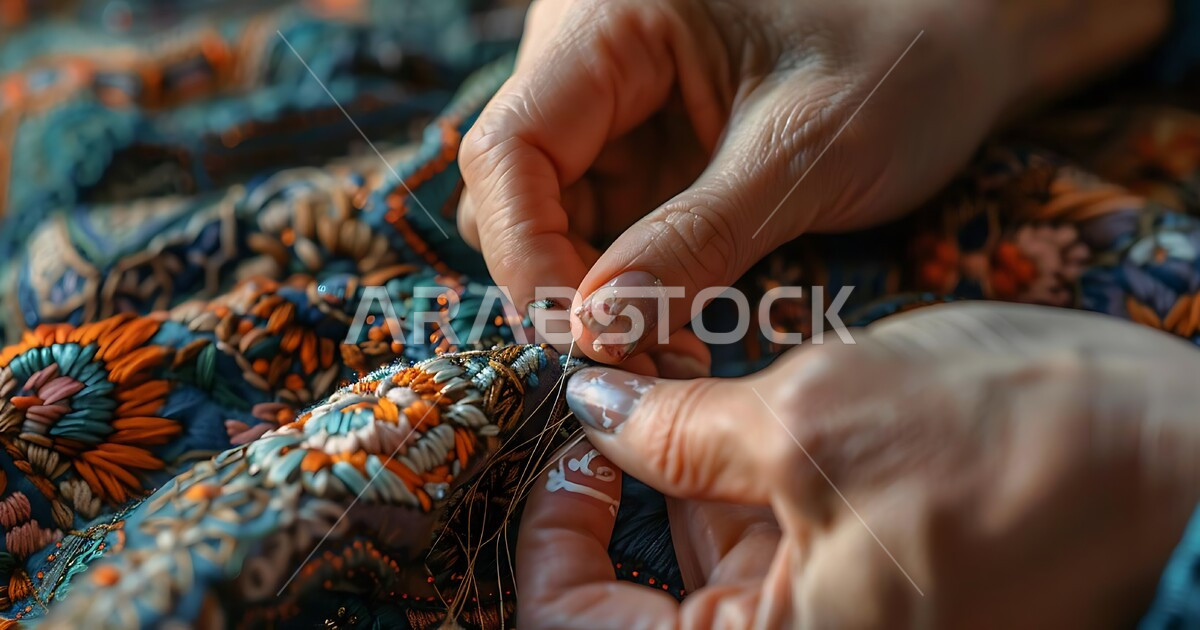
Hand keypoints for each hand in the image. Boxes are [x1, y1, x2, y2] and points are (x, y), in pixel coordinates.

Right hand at [458, 0, 1166, 364]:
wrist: (966, 39)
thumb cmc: (906, 59)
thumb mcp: (806, 155)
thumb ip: (695, 240)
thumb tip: (596, 334)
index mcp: (614, 17)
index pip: (512, 149)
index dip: (528, 257)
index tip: (583, 345)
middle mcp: (591, 52)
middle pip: (518, 191)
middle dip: (565, 289)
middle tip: (636, 368)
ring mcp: (614, 101)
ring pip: (552, 218)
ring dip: (594, 299)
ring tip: (665, 358)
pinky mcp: (643, 144)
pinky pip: (601, 224)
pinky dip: (626, 287)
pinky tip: (671, 331)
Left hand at [516, 303, 1199, 627]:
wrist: (1177, 458)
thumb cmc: (1014, 450)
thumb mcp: (818, 420)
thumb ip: (683, 430)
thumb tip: (593, 410)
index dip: (553, 546)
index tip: (567, 456)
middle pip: (644, 592)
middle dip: (619, 487)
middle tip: (617, 390)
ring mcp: (828, 610)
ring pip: (704, 550)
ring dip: (674, 461)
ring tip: (665, 366)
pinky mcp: (861, 567)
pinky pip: (765, 530)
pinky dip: (731, 462)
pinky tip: (719, 385)